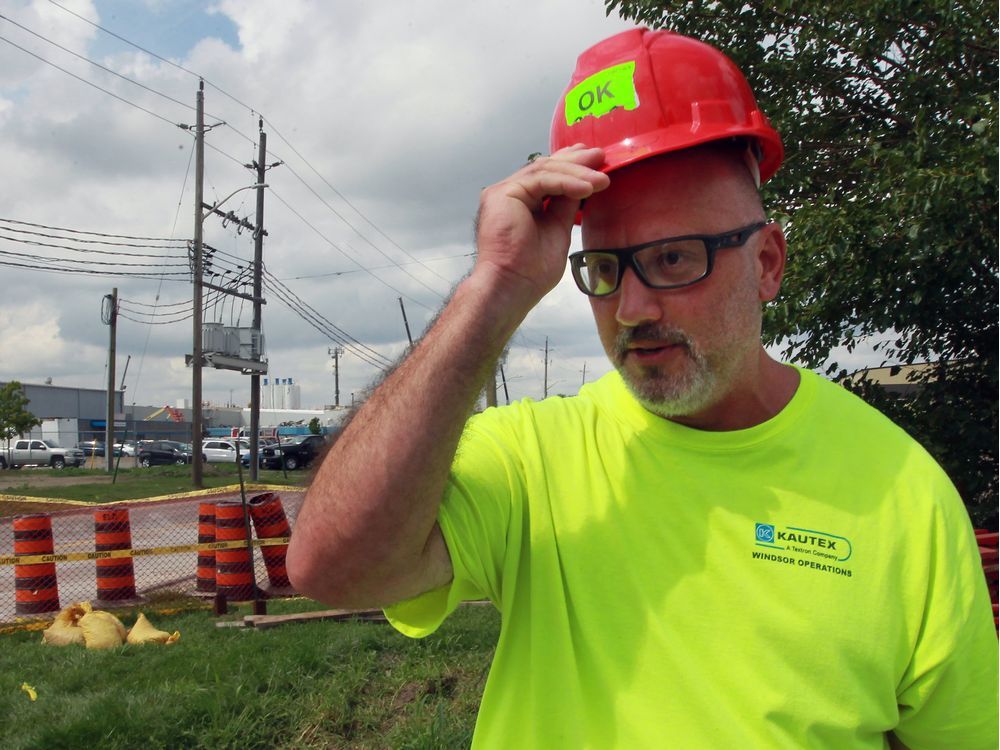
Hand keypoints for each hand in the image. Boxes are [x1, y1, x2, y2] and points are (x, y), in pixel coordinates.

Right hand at [473, 144, 608, 304]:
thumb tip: (583, 185)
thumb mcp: (558, 230)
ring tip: (602, 178)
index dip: (572, 166)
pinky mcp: (502, 194)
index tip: (597, 162)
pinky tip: (587, 188)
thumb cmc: (531, 271)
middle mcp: (510, 193)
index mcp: (521, 202)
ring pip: (545, 170)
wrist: (512, 287)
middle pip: (545, 167)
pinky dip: (566, 183)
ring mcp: (503, 192)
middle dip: (576, 161)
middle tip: (601, 156)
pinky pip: (541, 180)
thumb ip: (565, 206)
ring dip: (577, 172)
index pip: (548, 175)